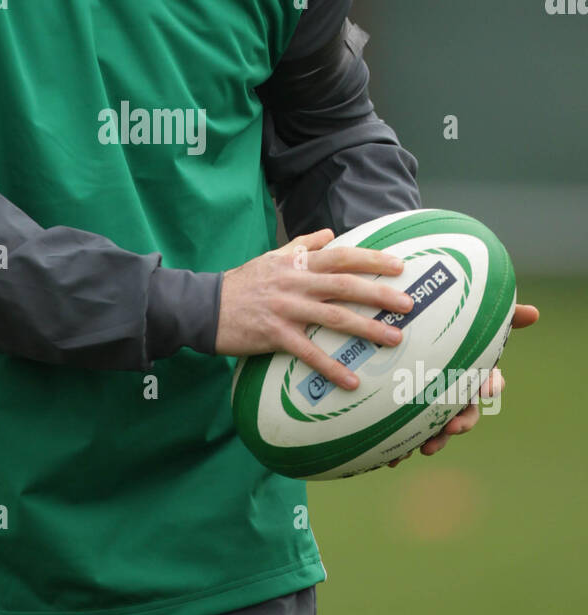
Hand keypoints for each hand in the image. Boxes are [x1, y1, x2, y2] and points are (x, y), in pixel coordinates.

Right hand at [215, 227, 414, 389]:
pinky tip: (352, 381)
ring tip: (393, 339)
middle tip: (408, 304)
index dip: (371, 259)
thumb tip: (330, 233)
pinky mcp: (275, 334)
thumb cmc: (242, 283)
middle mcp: (296, 283)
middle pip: (345, 284)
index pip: (341, 256)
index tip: (399, 265)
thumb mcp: (271, 257)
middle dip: (379, 293)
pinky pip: (309, 352)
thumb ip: (302, 245)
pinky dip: (331, 367)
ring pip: (333, 317)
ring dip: (366, 328)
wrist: (206, 306)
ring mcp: (286, 308)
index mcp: (297, 263)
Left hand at [387, 302, 539, 465]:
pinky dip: (404, 446)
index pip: (490, 383)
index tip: (486, 390)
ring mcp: (434, 406)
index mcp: (472, 374)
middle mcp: (457, 393)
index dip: (490, 386)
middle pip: (466, 414)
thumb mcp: (468, 320)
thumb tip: (535, 313)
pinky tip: (394, 458)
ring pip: (439, 428)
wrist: (406, 336)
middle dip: (462, 423)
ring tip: (426, 448)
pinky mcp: (410, 414)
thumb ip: (499, 317)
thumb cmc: (445, 328)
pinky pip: (410, 433)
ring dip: (436, 440)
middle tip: (453, 426)